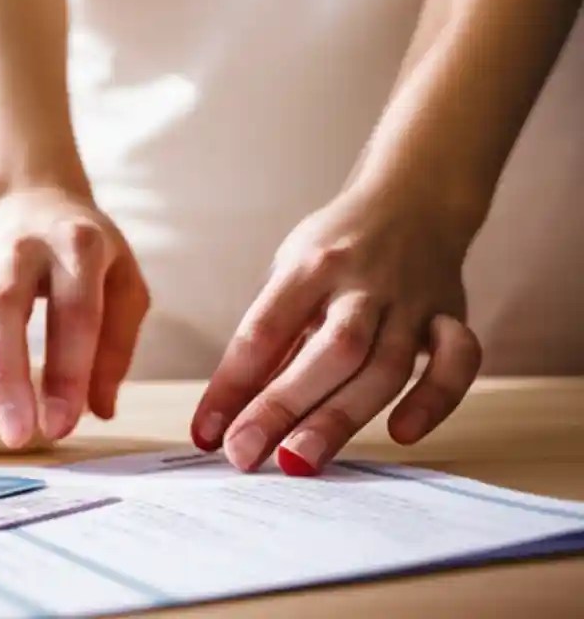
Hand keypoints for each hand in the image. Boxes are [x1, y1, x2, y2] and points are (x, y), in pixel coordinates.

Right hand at [0, 187, 149, 447]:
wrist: (33, 200)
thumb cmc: (88, 255)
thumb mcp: (124, 285)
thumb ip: (116, 346)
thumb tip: (98, 409)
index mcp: (77, 246)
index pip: (74, 312)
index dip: (68, 372)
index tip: (61, 425)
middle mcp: (19, 249)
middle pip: (0, 309)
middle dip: (5, 377)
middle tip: (16, 436)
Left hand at [191, 183, 482, 474]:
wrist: (414, 199)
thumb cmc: (335, 251)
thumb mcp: (289, 276)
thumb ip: (269, 341)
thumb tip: (226, 416)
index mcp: (310, 266)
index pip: (264, 329)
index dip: (231, 384)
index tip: (204, 433)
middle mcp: (363, 281)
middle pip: (330, 349)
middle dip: (284, 406)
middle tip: (243, 455)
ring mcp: (412, 300)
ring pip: (384, 365)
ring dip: (341, 419)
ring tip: (298, 463)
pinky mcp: (452, 315)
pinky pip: (458, 360)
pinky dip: (434, 399)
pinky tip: (402, 434)